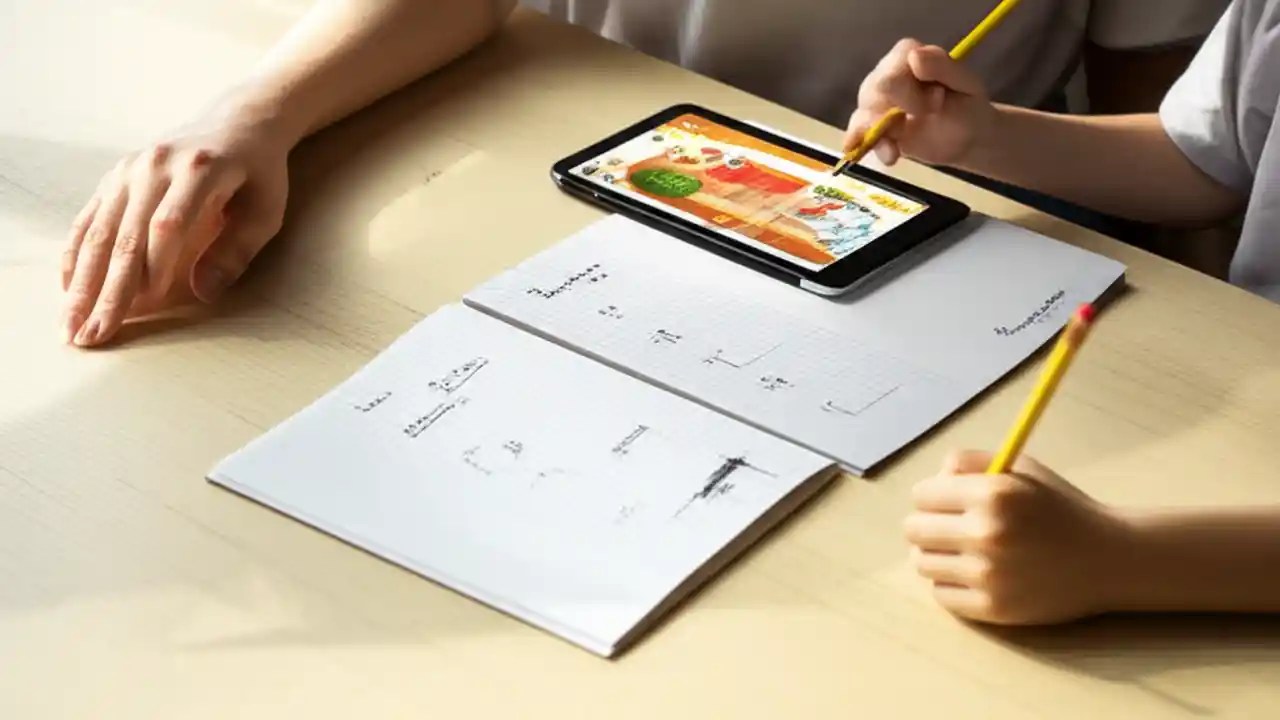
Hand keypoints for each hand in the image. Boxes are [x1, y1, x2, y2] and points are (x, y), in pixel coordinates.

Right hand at [62, 109, 291, 346]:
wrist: (238, 124)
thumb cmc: (259, 174)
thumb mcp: (266, 211)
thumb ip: (237, 250)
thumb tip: (204, 293)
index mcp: (200, 169)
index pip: (169, 224)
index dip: (156, 265)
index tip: (148, 304)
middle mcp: (156, 164)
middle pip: (125, 233)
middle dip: (107, 289)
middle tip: (93, 334)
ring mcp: (129, 169)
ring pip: (99, 231)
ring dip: (82, 282)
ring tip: (71, 324)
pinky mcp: (114, 177)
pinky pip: (88, 219)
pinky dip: (75, 256)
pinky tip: (67, 289)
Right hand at [844, 39, 995, 166]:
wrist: (967, 136)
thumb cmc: (967, 104)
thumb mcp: (965, 83)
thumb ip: (942, 67)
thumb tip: (915, 55)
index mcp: (906, 57)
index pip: (892, 69)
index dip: (910, 89)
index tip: (938, 100)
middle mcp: (885, 75)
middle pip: (872, 92)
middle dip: (895, 112)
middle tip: (927, 116)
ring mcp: (875, 103)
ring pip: (862, 114)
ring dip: (878, 134)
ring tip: (895, 152)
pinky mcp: (872, 128)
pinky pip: (858, 134)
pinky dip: (864, 145)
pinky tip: (879, 155)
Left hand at [904, 450, 1128, 624]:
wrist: (1107, 559)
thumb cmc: (1060, 508)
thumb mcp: (1021, 469)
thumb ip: (971, 462)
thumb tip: (933, 477)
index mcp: (992, 494)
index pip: (922, 495)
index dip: (931, 496)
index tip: (942, 502)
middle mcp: (986, 533)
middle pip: (914, 530)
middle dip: (926, 525)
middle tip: (947, 528)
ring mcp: (988, 574)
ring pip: (922, 563)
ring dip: (936, 555)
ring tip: (962, 551)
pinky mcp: (992, 608)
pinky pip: (940, 595)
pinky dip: (950, 585)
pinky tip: (973, 575)